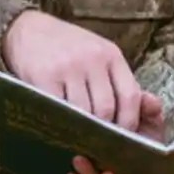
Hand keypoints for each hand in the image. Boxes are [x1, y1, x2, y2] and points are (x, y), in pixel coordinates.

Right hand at [2, 10, 144, 130]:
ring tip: (80, 138)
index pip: (130, 95)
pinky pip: (58, 109)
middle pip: (106, 109)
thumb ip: (117, 82)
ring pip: (83, 112)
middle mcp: (92, 59)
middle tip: (99, 144)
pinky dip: (61, 123)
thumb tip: (144, 114)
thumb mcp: (98, 55)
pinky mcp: (44, 75)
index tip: (124, 138)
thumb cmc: (69, 48)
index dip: (130, 122)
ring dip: (82, 130)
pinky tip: (61, 127)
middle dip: (104, 132)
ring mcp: (68, 67)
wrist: (29, 28)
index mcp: (111, 55)